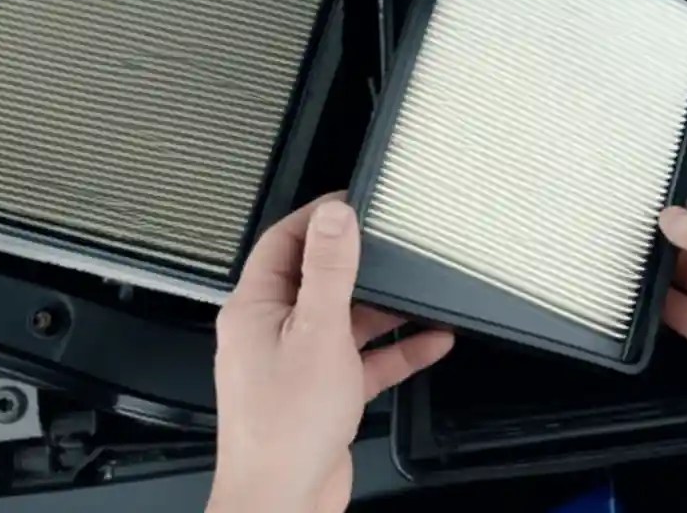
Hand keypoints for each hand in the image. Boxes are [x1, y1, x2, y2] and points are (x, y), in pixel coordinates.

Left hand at [207, 194, 454, 512]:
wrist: (283, 499)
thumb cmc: (283, 427)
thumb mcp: (318, 333)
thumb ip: (330, 271)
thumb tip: (337, 216)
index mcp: (254, 309)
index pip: (282, 243)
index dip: (317, 219)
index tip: (352, 202)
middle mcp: (272, 333)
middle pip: (318, 281)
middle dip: (361, 266)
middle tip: (394, 245)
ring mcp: (297, 364)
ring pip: (346, 322)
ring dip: (386, 311)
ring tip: (423, 295)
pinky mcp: (323, 393)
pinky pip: (364, 360)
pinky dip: (397, 350)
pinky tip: (431, 343)